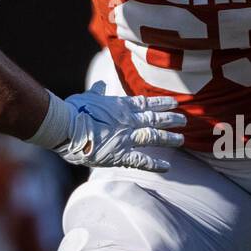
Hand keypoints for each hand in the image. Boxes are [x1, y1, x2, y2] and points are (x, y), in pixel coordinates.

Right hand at [56, 82, 185, 171]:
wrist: (66, 126)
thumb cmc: (73, 110)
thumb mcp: (88, 96)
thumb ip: (97, 92)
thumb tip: (100, 84)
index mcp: (120, 106)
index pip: (146, 104)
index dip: (161, 103)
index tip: (174, 103)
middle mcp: (128, 120)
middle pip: (155, 119)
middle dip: (171, 120)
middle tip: (184, 121)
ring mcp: (126, 137)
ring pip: (154, 137)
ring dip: (169, 138)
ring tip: (181, 140)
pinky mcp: (120, 154)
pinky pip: (142, 160)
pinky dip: (155, 164)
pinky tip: (167, 167)